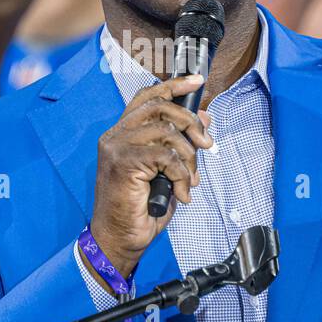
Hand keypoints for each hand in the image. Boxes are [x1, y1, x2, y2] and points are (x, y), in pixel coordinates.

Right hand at [89, 74, 213, 278]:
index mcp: (122, 133)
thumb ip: (180, 145)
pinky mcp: (123, 163)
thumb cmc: (140, 209)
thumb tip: (204, 119)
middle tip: (206, 144)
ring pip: (166, 131)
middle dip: (190, 122)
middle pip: (160, 107)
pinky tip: (181, 193)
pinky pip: (165, 157)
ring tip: (190, 179)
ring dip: (188, 156)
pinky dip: (181, 175)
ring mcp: (116, 148)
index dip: (174, 85)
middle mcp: (115, 136)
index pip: (147, 96)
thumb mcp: (167, 171)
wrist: (119, 239)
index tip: (196, 81)